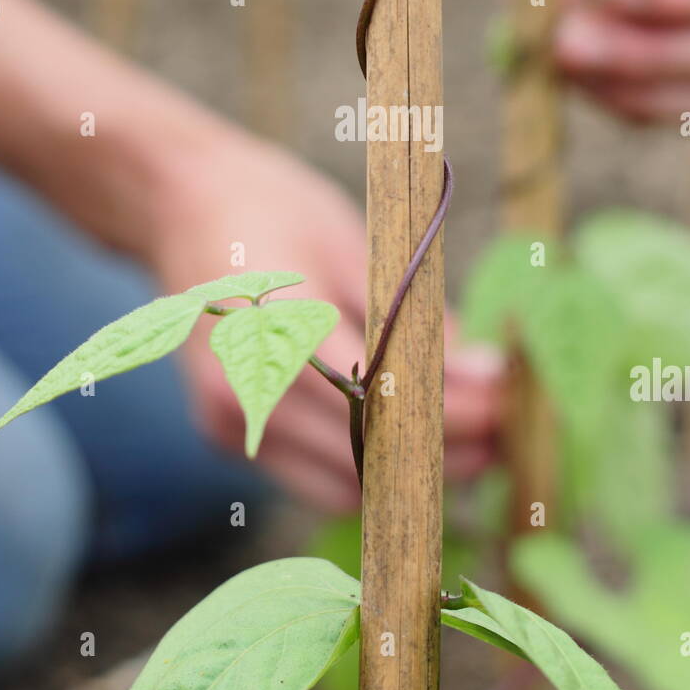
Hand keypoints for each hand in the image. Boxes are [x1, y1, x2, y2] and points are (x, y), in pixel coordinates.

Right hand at [149, 128, 500, 511]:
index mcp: (271, 324)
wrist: (179, 204)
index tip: (509, 406)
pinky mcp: (228, 434)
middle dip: (447, 450)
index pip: (378, 398)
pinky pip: (314, 476)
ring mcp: (229, 420)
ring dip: (413, 474)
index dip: (452, 414)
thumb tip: (490, 375)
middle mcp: (242, 388)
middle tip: (509, 432)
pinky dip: (371, 473)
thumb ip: (415, 319)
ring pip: (343, 484)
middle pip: (364, 453)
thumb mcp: (356, 243)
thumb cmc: (274, 207)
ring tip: (476, 443)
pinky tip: (416, 446)